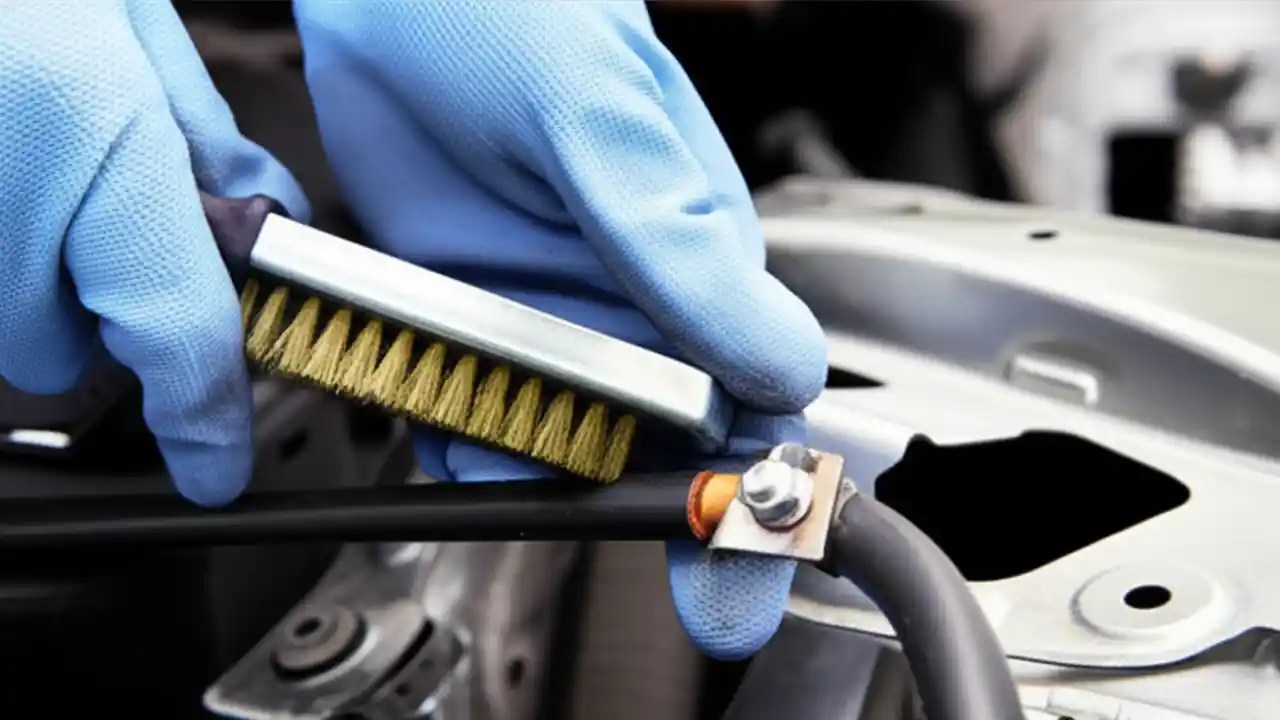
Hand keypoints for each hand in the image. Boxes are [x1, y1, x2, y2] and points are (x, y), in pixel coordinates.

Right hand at [0, 0, 306, 505]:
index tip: (218, 465)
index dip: (204, 415)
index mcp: (89, 141)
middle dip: (99, 295)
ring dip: (25, 268)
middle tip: (97, 202)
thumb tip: (260, 207)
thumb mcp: (127, 16)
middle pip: (64, 344)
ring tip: (25, 154)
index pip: (176, 332)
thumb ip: (199, 129)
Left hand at [293, 0, 825, 658]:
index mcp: (698, 259)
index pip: (749, 400)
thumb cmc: (511, 10)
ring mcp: (547, 306)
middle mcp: (631, 295)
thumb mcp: (600, 116)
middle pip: (656, 441)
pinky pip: (473, 403)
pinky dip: (456, 435)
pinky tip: (442, 432)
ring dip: (531, 473)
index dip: (750, 497)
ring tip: (491, 461)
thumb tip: (776, 359)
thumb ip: (679, 245)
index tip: (741, 577)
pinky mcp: (470, 305)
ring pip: (558, 435)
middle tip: (631, 555)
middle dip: (642, 512)